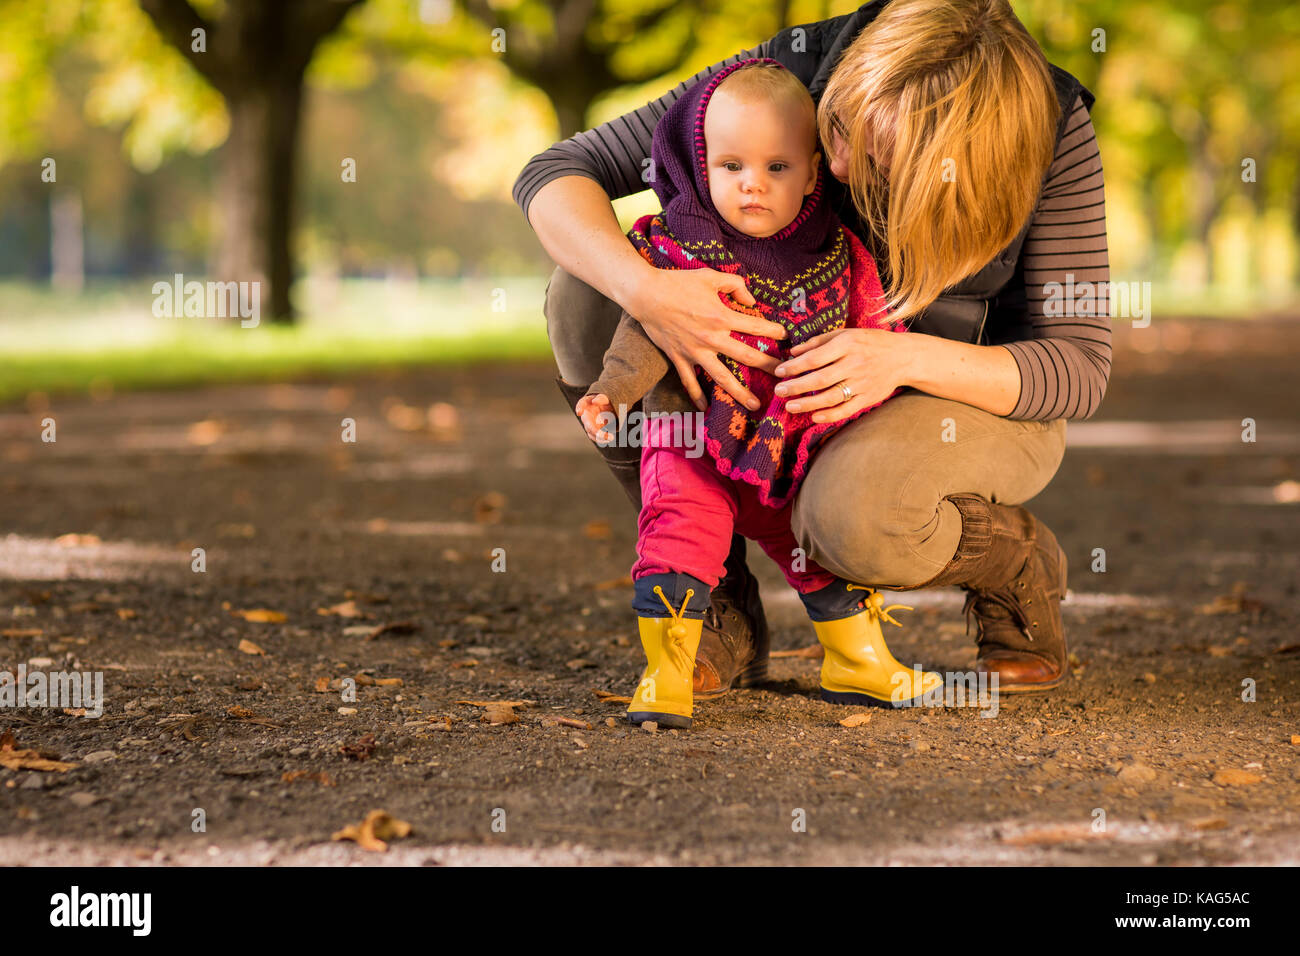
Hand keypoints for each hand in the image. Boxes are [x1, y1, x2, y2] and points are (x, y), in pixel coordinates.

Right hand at [575, 393, 615, 442]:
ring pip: (590, 432)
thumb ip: (601, 399)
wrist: (609, 409)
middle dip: (594, 429)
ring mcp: (589, 423)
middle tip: (601, 434)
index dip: (579, 407)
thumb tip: (595, 401)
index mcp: (587, 403)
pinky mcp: (594, 430)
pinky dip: (601, 439)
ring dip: (599, 436)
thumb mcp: (605, 398)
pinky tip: (609, 439)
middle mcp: (586, 414)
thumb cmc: (605, 402)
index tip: (579, 412)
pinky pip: (595, 436)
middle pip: (587, 422)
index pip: (581, 403)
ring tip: (610, 437)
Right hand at [627, 267, 785, 411]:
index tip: (787, 336)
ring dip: (740, 393)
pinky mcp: (679, 358)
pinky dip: (696, 396)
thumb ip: (734, 285)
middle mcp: (711, 337)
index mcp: (721, 316)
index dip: (774, 330)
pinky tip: (704, 408)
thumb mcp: (710, 276)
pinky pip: (689, 382)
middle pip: (747, 356)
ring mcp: (695, 351)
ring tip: (754, 405)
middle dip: (768, 366)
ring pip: (722, 377)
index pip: (755, 325)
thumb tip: (751, 300)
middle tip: (784, 377)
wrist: (646, 294)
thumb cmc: (678, 282)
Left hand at [773, 328, 913, 422]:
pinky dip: (830, 415)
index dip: (794, 366)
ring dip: (808, 404)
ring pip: (831, 396)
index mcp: (847, 344)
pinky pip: (847, 409)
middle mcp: (855, 363)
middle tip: (779, 391)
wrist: (903, 356)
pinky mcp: (869, 397)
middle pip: (820, 379)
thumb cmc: (869, 342)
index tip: (779, 372)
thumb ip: (818, 341)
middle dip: (796, 386)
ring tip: (790, 406)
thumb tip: (792, 351)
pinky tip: (814, 416)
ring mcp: (862, 383)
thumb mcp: (845, 333)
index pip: (815, 358)